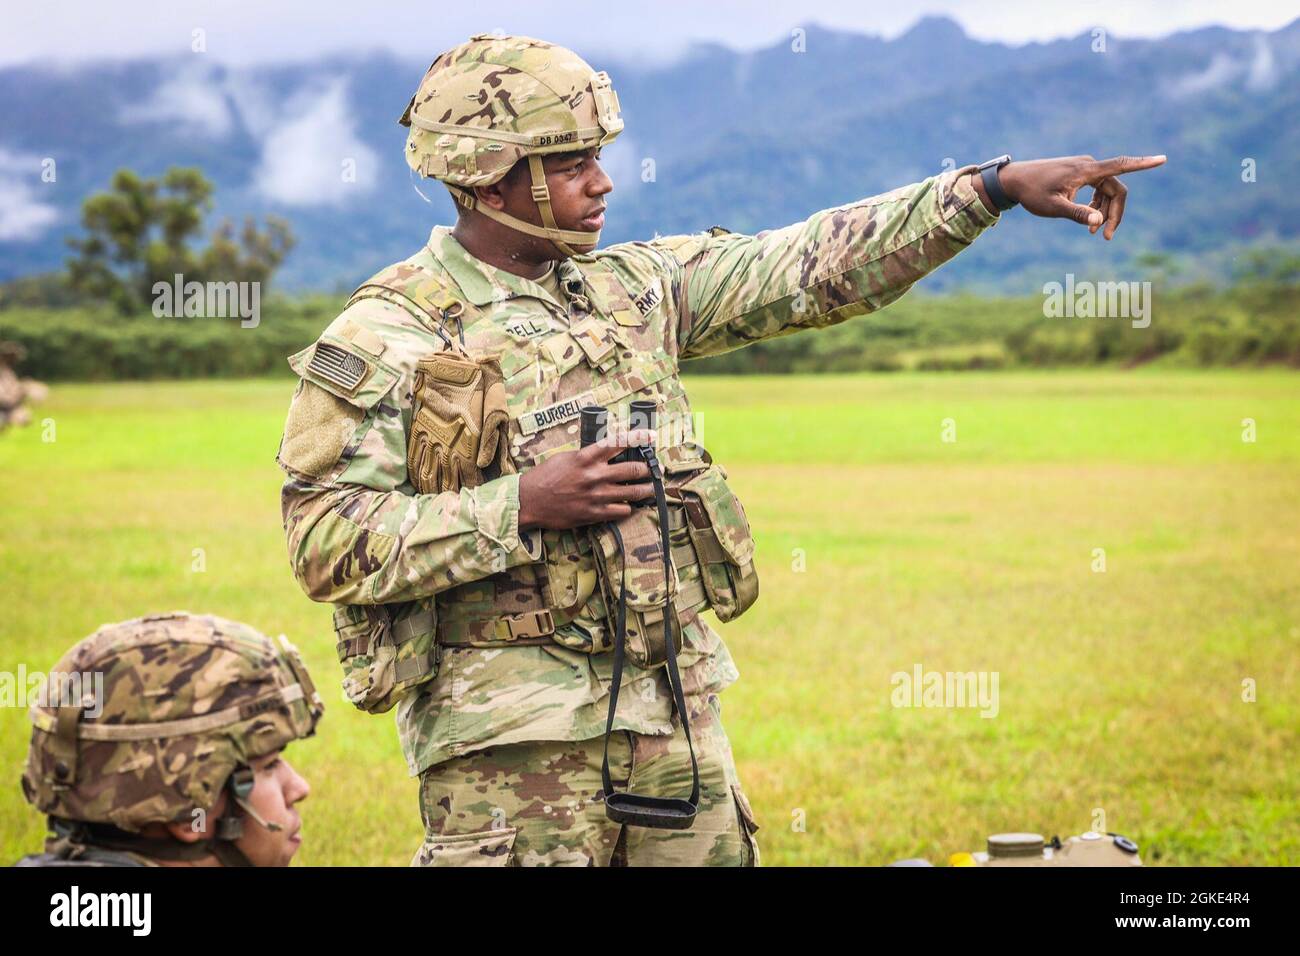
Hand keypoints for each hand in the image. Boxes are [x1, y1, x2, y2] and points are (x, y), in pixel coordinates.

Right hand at [518, 429, 656, 530]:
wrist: (529, 501)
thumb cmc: (544, 477)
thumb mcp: (565, 458)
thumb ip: (586, 456)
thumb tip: (604, 454)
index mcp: (586, 457)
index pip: (618, 442)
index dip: (639, 437)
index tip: (652, 436)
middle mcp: (594, 475)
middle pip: (634, 469)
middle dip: (649, 468)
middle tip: (656, 469)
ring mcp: (596, 496)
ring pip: (633, 492)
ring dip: (646, 490)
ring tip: (651, 488)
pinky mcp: (594, 513)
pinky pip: (622, 511)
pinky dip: (628, 507)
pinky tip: (628, 505)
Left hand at [983, 154, 1166, 239]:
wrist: (1014, 180)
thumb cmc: (1032, 193)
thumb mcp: (1053, 208)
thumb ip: (1077, 214)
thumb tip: (1099, 222)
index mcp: (1086, 171)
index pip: (1120, 165)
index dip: (1143, 164)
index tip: (1162, 159)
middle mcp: (1088, 166)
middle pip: (1115, 189)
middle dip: (1115, 213)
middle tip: (1106, 238)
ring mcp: (1084, 169)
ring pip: (1106, 192)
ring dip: (1104, 212)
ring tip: (1093, 233)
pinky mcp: (1078, 174)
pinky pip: (1097, 190)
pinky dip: (1096, 206)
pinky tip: (1088, 221)